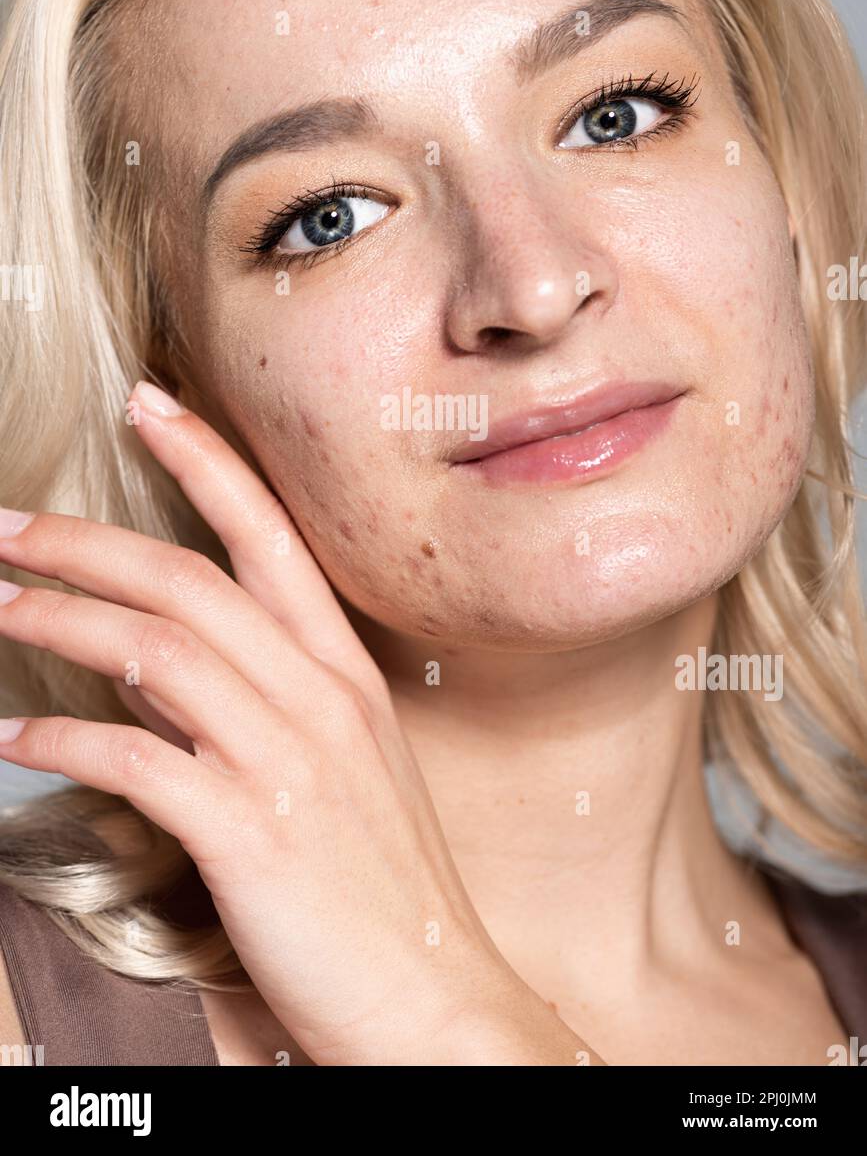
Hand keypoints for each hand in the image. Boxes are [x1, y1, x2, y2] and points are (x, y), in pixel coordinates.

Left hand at [0, 381, 604, 1065]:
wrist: (436, 1001)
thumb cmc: (385, 889)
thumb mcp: (344, 772)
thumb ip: (267, 707)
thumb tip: (168, 672)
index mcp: (344, 674)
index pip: (271, 538)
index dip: (207, 463)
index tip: (148, 404)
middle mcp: (319, 698)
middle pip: (189, 582)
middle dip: (88, 540)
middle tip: (7, 522)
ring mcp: (289, 762)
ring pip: (156, 652)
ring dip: (62, 620)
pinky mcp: (251, 834)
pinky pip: (137, 761)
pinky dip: (64, 739)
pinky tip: (12, 739)